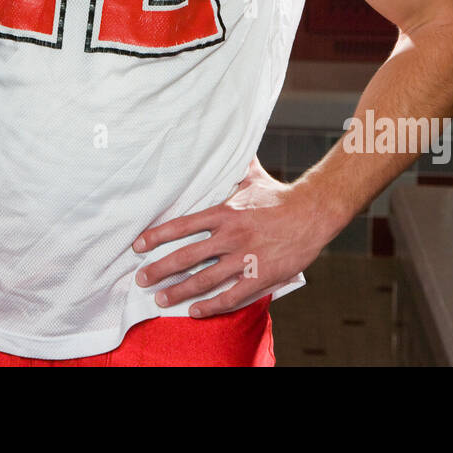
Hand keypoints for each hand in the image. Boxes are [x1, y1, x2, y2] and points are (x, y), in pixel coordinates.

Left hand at [131, 157, 328, 317]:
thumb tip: (223, 141)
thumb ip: (232, 165)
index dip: (157, 236)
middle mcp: (231, 236)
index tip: (138, 245)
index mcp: (225, 213)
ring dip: (179, 291)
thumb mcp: (252, 177)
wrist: (313, 213)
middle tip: (141, 279)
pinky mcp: (260, 276)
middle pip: (187, 256)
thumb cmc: (280, 196)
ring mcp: (245, 259)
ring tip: (160, 299)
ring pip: (204, 280)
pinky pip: (231, 296)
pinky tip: (195, 311)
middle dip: (160, 269)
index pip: (183, 226)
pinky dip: (211, 306)